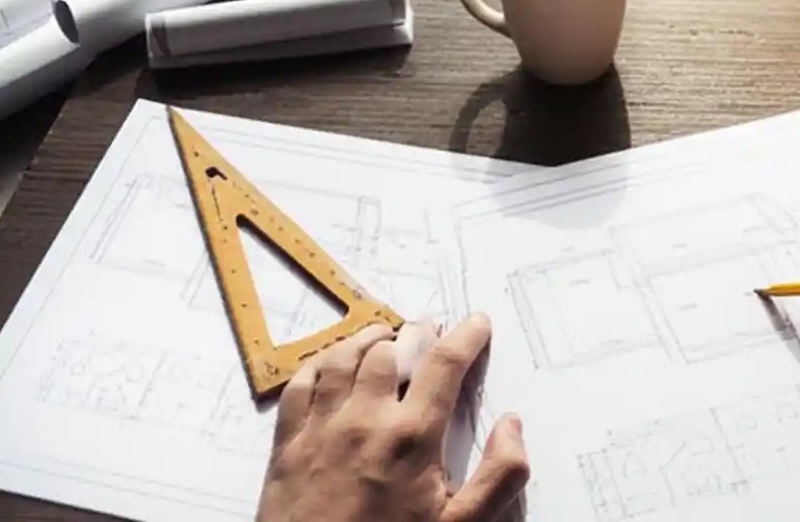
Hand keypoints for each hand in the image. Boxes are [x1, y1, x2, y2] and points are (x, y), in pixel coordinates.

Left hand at [256, 314, 528, 521]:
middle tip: (429, 330)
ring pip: (343, 357)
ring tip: (385, 336)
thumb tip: (512, 425)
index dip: (465, 335)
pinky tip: (331, 364)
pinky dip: (320, 363)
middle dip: (416, 332)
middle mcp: (364, 420)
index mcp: (412, 437)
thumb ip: (498, 477)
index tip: (477, 322)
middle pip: (391, 349)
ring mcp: (321, 428)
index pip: (444, 363)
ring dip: (368, 339)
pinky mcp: (287, 444)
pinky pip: (300, 384)